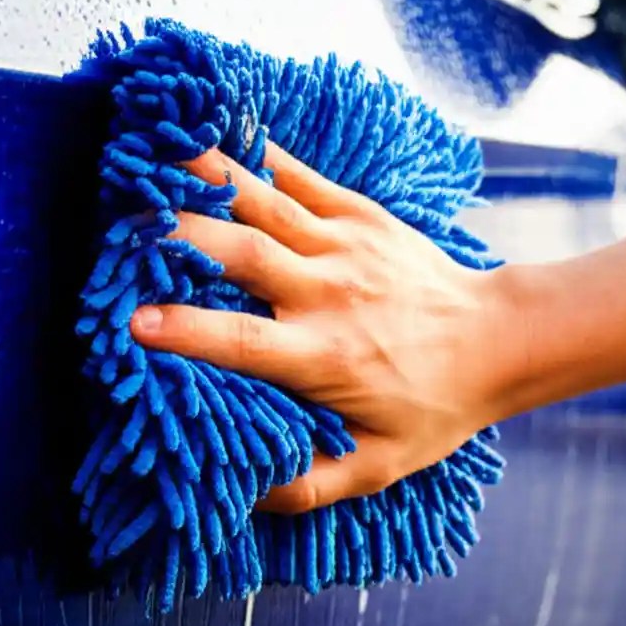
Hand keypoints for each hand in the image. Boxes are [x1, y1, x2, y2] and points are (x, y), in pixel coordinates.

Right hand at [130, 143, 524, 512]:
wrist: (499, 340)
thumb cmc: (434, 406)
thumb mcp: (380, 465)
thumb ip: (309, 487)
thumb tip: (244, 492)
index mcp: (326, 357)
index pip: (243, 341)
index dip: (186, 331)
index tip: (133, 322)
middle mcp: (329, 294)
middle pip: (244, 255)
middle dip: (182, 235)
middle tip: (126, 225)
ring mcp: (345, 246)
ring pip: (265, 203)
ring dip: (208, 178)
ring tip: (156, 155)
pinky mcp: (361, 215)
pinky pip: (301, 177)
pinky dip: (257, 155)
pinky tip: (218, 133)